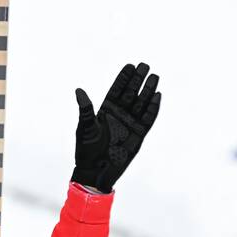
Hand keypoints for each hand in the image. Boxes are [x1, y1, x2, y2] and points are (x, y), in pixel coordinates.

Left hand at [71, 62, 160, 192]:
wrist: (95, 171)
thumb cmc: (86, 150)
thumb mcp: (84, 127)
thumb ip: (85, 109)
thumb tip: (79, 90)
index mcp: (105, 112)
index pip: (116, 91)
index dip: (123, 79)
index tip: (130, 65)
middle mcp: (119, 115)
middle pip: (130, 93)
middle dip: (137, 80)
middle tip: (144, 65)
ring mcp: (130, 124)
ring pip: (141, 103)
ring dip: (147, 90)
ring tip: (154, 76)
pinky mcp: (138, 134)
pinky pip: (148, 118)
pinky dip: (153, 107)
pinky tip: (157, 95)